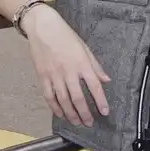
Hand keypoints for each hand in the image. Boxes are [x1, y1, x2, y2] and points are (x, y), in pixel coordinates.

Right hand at [23, 3, 110, 126]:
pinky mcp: (42, 77)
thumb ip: (95, 66)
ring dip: (71, 114)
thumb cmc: (65, 35)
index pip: (94, 86)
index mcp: (81, 63)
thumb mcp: (84, 47)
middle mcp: (68, 71)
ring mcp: (54, 75)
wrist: (43, 27)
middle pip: (78, 98)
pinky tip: (60, 114)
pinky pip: (49, 96)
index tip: (105, 112)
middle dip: (85, 113)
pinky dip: (55, 108)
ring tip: (77, 122)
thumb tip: (106, 80)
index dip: (100, 101)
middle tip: (90, 123)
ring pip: (63, 101)